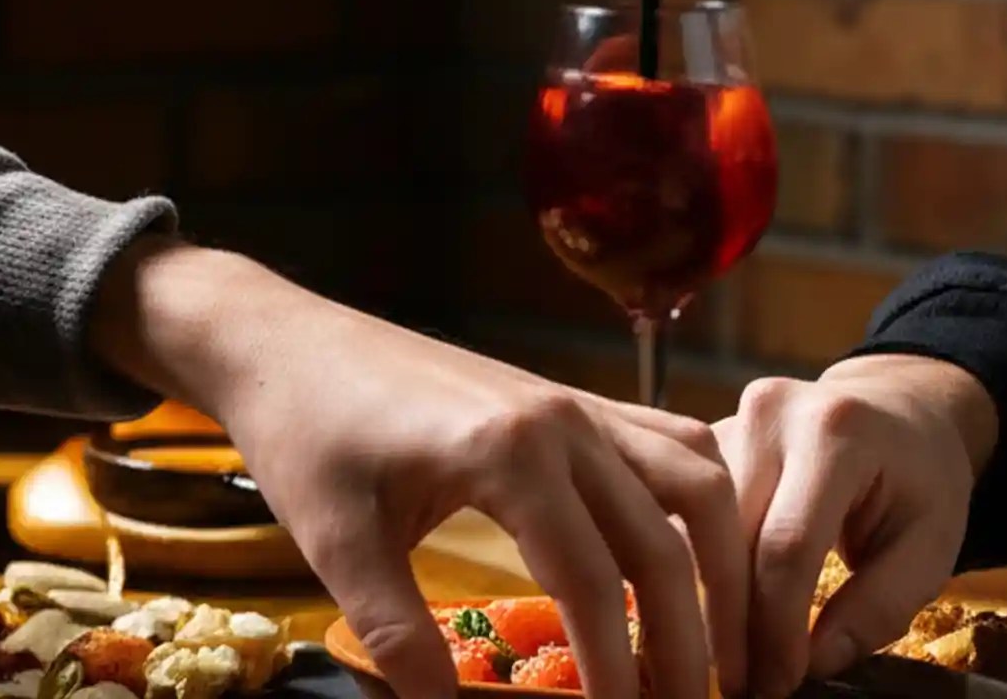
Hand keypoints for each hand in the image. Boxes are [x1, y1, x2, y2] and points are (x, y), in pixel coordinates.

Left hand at [91, 237, 748, 698]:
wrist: (286, 341)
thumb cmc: (305, 431)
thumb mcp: (338, 542)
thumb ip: (401, 638)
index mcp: (508, 453)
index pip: (596, 584)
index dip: (622, 672)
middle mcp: (563, 420)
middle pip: (666, 539)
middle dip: (694, 637)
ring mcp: (572, 402)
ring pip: (693, 479)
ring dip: (720, 562)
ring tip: (720, 639)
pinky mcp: (566, 399)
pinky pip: (665, 442)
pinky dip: (698, 502)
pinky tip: (690, 549)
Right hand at [713, 355, 996, 697]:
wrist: (895, 409)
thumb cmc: (919, 480)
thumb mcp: (930, 546)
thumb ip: (877, 607)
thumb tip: (811, 664)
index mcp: (836, 431)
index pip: (788, 544)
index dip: (776, 627)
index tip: (776, 685)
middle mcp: (771, 412)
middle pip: (729, 534)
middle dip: (732, 621)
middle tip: (740, 686)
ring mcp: (731, 416)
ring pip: (694, 524)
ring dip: (703, 597)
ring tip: (717, 660)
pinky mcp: (704, 433)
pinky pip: (686, 509)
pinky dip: (693, 565)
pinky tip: (700, 611)